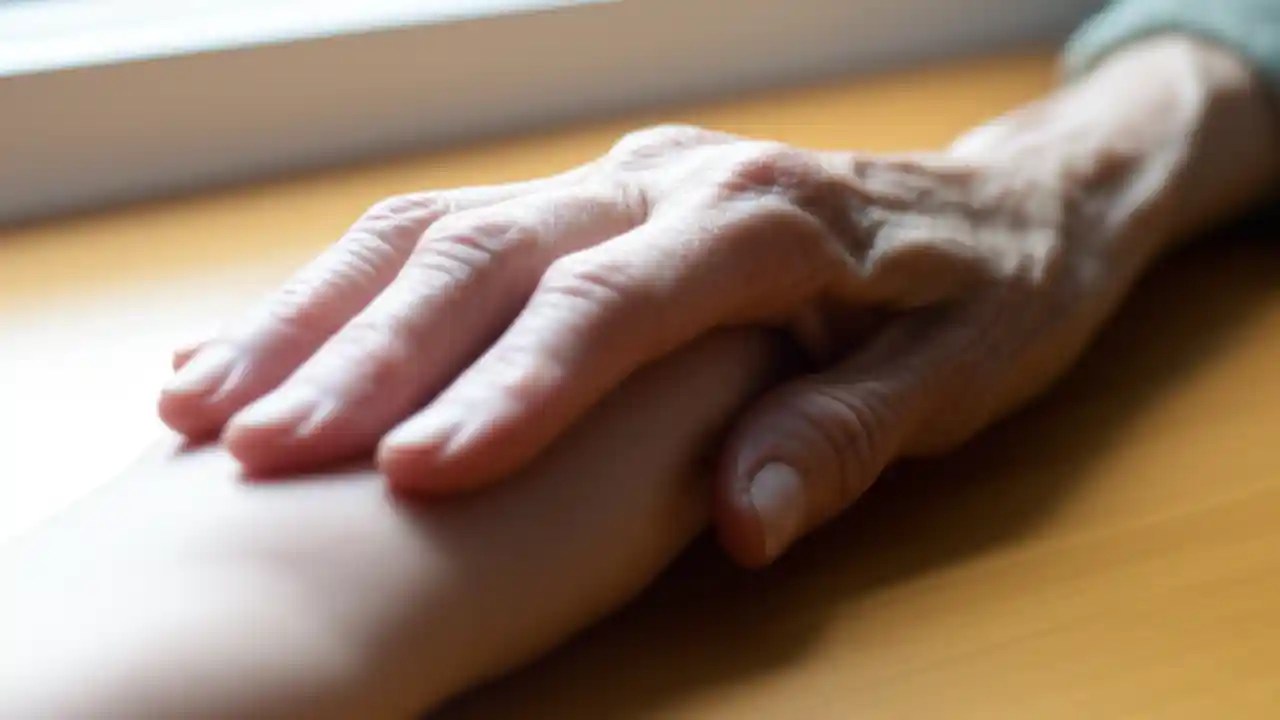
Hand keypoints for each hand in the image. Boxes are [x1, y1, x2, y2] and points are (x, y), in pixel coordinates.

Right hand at [160, 37, 1276, 565]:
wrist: (1017, 203)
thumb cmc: (990, 294)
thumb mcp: (955, 377)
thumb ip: (840, 439)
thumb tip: (742, 519)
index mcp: (765, 221)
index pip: (611, 307)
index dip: (513, 389)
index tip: (417, 474)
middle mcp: (670, 182)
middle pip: (491, 256)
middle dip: (370, 356)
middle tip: (257, 451)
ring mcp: (621, 183)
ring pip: (439, 228)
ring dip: (322, 317)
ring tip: (213, 406)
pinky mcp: (592, 200)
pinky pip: (443, 227)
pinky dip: (345, 290)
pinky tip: (261, 345)